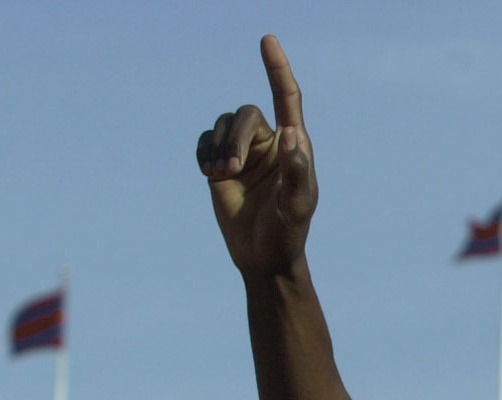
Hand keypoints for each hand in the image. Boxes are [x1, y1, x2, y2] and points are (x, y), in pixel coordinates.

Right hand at [195, 35, 316, 279]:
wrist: (263, 256)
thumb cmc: (288, 232)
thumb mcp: (298, 206)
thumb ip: (298, 171)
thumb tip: (291, 134)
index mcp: (294, 145)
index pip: (287, 98)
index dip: (277, 68)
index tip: (268, 39)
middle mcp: (269, 142)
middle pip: (244, 114)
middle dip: (234, 137)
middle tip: (231, 169)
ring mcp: (243, 152)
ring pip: (221, 125)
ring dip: (217, 148)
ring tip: (222, 176)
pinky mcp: (220, 163)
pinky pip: (204, 141)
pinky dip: (203, 154)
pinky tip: (210, 176)